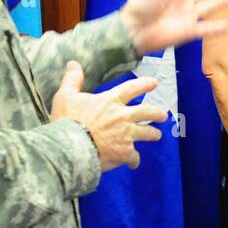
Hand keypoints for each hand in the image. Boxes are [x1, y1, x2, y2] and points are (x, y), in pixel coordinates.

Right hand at [49, 61, 168, 170]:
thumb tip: (73, 64)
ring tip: (157, 135)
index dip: (144, 84)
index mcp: (110, 101)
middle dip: (157, 113)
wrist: (69, 149)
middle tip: (163, 115)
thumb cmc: (66, 121)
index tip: (154, 83)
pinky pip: (134, 157)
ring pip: (147, 133)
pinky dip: (134, 160)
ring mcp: (126, 135)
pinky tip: (133, 163)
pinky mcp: (124, 153)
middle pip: (148, 112)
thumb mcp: (65, 96)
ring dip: (153, 134)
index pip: (132, 88)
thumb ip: (72, 80)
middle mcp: (122, 117)